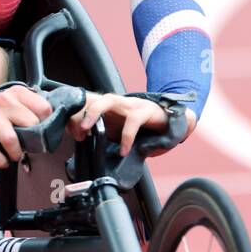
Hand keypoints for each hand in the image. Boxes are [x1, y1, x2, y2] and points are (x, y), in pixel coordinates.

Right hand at [0, 85, 53, 169]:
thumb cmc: (4, 112)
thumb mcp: (21, 103)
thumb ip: (37, 110)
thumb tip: (58, 124)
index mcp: (18, 92)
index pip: (44, 109)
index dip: (46, 124)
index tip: (42, 130)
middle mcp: (3, 100)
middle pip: (30, 125)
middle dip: (32, 140)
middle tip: (28, 144)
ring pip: (11, 140)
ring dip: (16, 153)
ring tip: (15, 153)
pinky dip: (0, 161)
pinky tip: (3, 159)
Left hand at [66, 92, 197, 157]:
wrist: (175, 123)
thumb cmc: (149, 128)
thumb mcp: (126, 134)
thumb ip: (114, 139)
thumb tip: (95, 153)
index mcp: (114, 110)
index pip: (91, 106)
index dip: (79, 117)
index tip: (74, 134)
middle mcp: (120, 103)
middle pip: (96, 98)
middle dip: (82, 110)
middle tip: (76, 127)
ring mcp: (132, 104)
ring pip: (109, 100)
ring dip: (95, 113)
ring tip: (87, 129)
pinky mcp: (145, 110)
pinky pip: (132, 121)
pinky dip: (126, 136)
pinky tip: (123, 150)